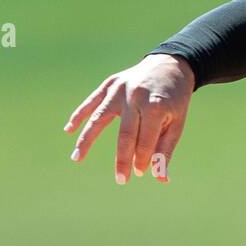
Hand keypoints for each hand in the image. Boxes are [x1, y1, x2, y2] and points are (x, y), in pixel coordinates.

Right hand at [64, 53, 196, 183]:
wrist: (170, 66)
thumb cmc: (174, 100)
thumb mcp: (177, 123)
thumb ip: (165, 149)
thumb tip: (160, 178)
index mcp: (156, 106)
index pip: (145, 139)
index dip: (142, 158)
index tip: (139, 173)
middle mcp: (136, 97)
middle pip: (125, 134)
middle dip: (122, 159)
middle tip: (120, 180)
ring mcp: (120, 89)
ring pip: (100, 117)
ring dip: (87, 139)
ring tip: (77, 158)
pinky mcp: (110, 83)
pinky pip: (92, 101)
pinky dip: (79, 115)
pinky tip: (69, 130)